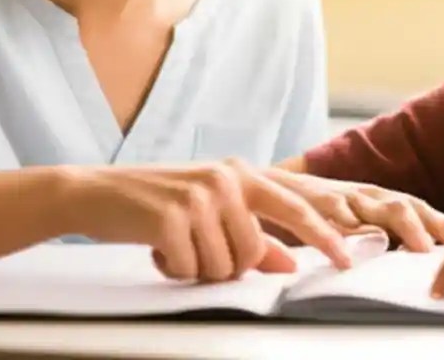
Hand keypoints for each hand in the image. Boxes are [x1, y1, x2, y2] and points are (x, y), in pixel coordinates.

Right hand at [57, 159, 349, 282]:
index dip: (324, 234)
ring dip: (196, 268)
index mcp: (239, 174)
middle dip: (227, 267)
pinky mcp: (171, 217)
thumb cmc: (154, 205)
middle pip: (254, 251)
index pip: (294, 206)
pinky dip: (173, 269)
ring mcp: (199, 196)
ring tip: (173, 245)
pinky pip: (191, 269)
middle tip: (197, 253)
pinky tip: (156, 248)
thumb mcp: (208, 213)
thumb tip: (288, 264)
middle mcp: (225, 179)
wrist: (95, 192)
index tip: (347, 259)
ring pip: (222, 267)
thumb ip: (251, 234)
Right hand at [262, 168, 443, 251]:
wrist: (238, 184)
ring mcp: (326, 193)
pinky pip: (322, 212)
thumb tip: (395, 253)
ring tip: (420, 247)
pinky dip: (339, 230)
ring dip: (399, 223)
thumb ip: (362, 233)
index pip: (408, 205)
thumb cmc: (293, 209)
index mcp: (363, 197)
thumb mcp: (335, 221)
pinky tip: (357, 246)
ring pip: (371, 203)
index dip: (437, 219)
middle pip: (399, 202)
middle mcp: (351, 192)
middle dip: (429, 220)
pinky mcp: (297, 198)